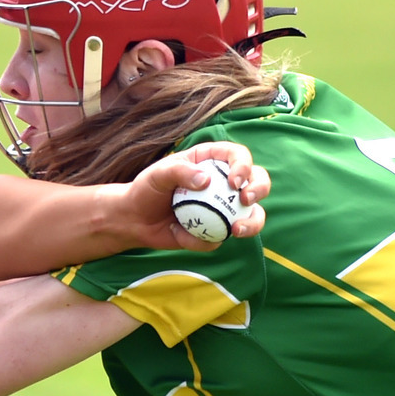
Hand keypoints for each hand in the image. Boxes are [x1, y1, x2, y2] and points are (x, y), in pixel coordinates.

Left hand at [120, 142, 269, 252]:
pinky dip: (200, 240)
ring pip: (252, 214)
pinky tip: (178, 234)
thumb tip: (206, 180)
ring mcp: (223, 209)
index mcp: (213, 161)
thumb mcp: (158, 174)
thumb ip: (180, 172)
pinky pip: (219, 238)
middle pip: (257, 181)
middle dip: (259, 188)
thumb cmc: (146, 189)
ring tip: (237, 230)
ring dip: (253, 223)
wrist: (135, 219)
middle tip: (246, 200)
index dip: (244, 166)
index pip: (239, 156)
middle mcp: (224, 183)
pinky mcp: (215, 231)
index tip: (234, 182)